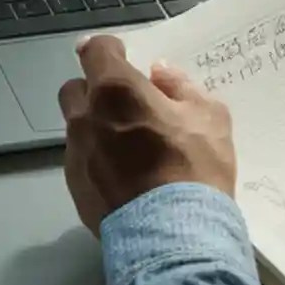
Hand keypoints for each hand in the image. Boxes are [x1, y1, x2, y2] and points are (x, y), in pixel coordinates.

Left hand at [58, 36, 235, 236]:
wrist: (173, 235)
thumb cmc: (195, 168)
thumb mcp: (210, 117)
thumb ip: (182, 87)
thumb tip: (160, 74)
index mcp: (116, 90)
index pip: (96, 50)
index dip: (107, 49)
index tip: (121, 56)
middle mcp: (86, 117)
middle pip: (75, 88)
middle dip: (94, 89)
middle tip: (123, 104)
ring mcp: (76, 154)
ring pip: (77, 128)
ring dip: (96, 128)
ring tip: (127, 148)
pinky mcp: (75, 187)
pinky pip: (81, 161)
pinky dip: (97, 161)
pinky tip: (123, 179)